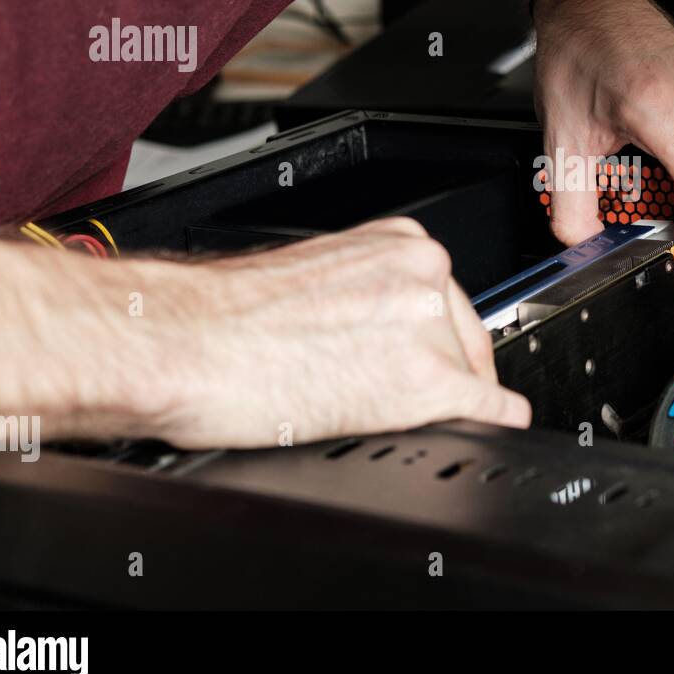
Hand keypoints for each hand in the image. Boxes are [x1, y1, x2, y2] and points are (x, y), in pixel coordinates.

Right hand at [156, 217, 530, 447]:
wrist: (183, 342)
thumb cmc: (223, 316)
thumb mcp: (319, 274)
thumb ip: (370, 293)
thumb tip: (389, 329)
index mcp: (400, 244)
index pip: (450, 303)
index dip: (442, 342)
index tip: (433, 361)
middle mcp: (424, 276)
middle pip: (464, 339)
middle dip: (445, 370)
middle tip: (392, 392)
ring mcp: (429, 327)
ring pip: (466, 379)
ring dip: (437, 402)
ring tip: (367, 408)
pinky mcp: (426, 381)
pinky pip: (486, 410)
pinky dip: (490, 425)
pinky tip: (488, 429)